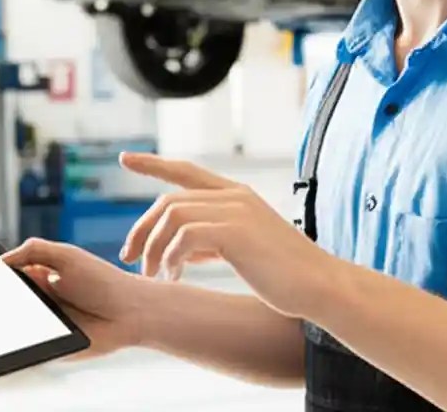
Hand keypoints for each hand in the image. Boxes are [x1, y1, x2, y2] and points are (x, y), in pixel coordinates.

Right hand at [2, 238, 150, 360]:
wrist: (131, 314)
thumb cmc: (103, 281)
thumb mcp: (67, 256)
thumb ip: (33, 250)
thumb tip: (0, 260)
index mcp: (41, 275)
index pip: (8, 276)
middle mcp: (40, 300)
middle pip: (6, 301)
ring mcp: (44, 324)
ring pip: (13, 325)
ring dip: (7, 322)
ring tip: (7, 316)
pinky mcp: (51, 346)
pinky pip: (28, 347)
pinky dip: (21, 344)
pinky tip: (19, 337)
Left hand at [118, 151, 338, 318]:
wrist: (320, 286)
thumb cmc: (284, 275)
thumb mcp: (243, 250)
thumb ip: (211, 241)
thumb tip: (178, 249)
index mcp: (237, 195)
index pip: (186, 170)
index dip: (154, 163)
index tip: (126, 159)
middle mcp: (234, 196)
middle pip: (169, 200)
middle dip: (143, 229)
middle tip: (130, 258)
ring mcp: (236, 210)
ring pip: (172, 216)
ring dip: (154, 248)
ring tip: (154, 276)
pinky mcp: (236, 231)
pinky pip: (184, 236)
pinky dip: (171, 258)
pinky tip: (174, 278)